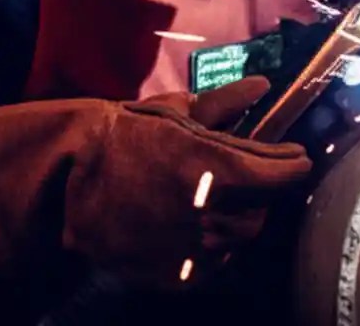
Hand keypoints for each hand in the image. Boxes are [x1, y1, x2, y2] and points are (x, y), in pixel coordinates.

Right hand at [0, 77, 311, 288]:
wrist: (65, 186)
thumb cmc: (121, 139)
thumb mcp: (173, 114)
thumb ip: (225, 103)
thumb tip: (262, 86)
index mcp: (216, 167)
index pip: (284, 173)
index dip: (293, 162)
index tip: (294, 156)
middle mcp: (212, 211)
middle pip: (265, 208)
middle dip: (265, 191)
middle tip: (254, 176)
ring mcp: (194, 247)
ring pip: (242, 238)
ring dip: (241, 218)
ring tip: (223, 199)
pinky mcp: (177, 273)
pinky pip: (216, 264)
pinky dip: (217, 246)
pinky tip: (201, 226)